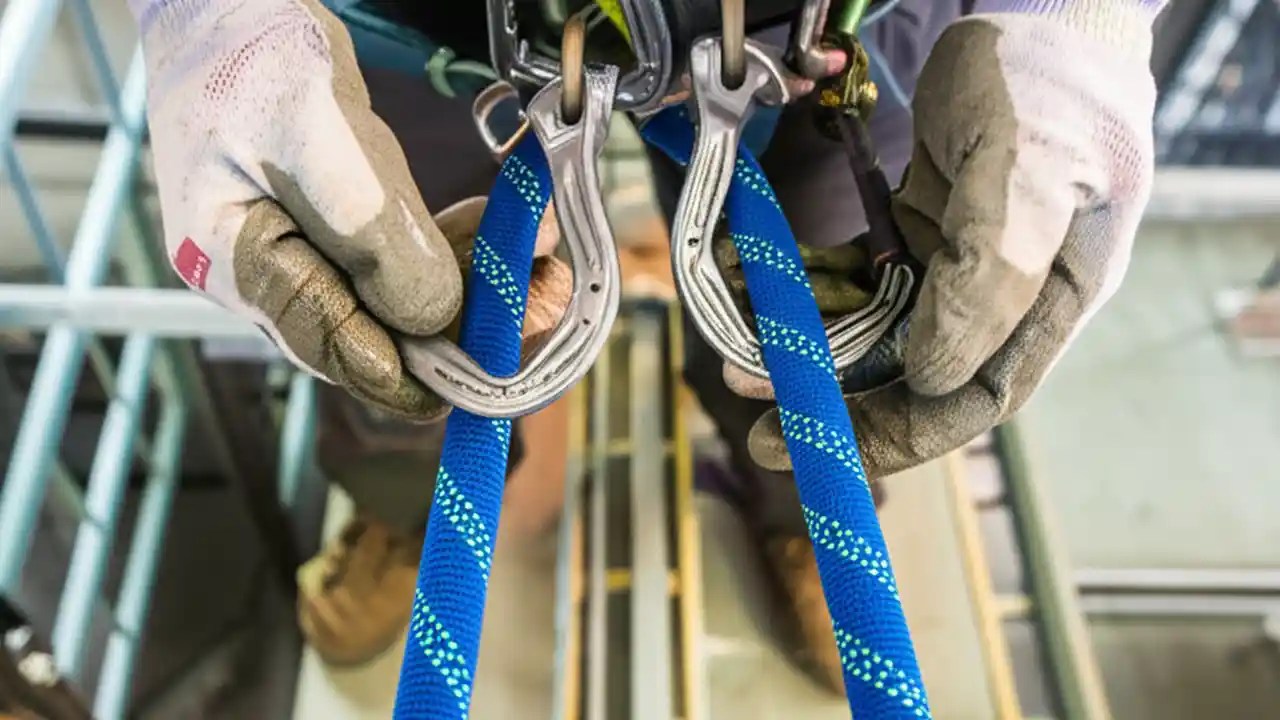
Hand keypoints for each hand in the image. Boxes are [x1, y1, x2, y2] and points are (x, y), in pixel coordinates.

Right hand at [133, 0, 566, 420]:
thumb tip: (432, 316)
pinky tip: (498, 234)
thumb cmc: (250, 55)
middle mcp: (263, 270)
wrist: (227, 2)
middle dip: (458, 325)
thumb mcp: (313, 135)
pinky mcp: (327, 223)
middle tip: (536, 309)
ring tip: (538, 269)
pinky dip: (448, 248)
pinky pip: (393, 257)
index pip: (333, 341)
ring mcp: (294, 247)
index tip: (476, 387)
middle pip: (368, 328)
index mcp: (237, 261)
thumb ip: (370, 232)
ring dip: (466, 283)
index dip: (410, 371)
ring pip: (390, 294)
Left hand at [739, 12, 1157, 475]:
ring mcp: (960, 261)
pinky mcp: (921, 228)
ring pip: (878, 328)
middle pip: (916, 373)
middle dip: (839, 399)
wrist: (1037, 11)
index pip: (975, 396)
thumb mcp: (1023, 178)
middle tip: (765, 420)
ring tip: (745, 356)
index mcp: (1052, 299)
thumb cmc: (1047, 87)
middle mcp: (1007, 293)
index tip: (824, 449)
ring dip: (812, 344)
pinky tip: (761, 289)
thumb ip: (985, 278)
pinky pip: (861, 276)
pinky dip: (812, 287)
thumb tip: (934, 377)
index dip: (900, 434)